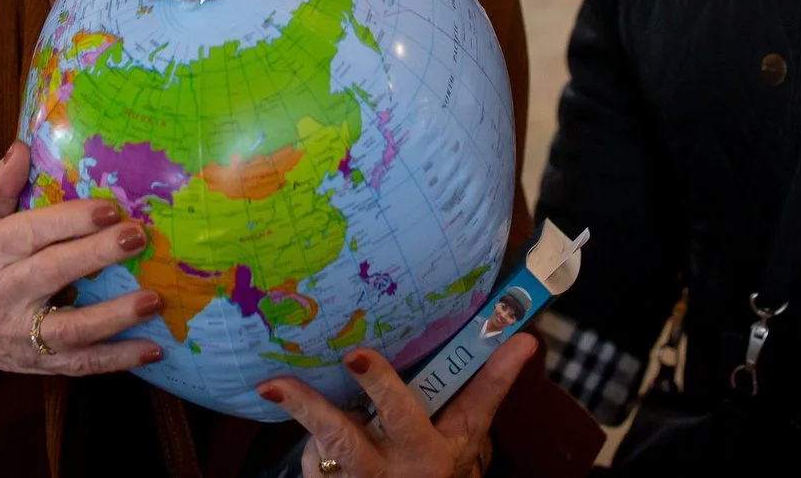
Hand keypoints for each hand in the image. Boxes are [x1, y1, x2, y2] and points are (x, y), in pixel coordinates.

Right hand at [0, 143, 164, 389]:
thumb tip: (24, 145)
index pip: (32, 232)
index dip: (71, 220)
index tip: (110, 209)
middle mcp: (4, 292)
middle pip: (53, 273)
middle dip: (97, 255)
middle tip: (138, 237)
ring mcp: (21, 333)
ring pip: (70, 329)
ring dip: (115, 317)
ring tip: (155, 299)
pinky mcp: (37, 362)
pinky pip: (80, 364)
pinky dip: (117, 360)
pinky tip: (153, 350)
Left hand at [258, 335, 534, 477]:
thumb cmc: (431, 463)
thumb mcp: (459, 436)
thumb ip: (485, 387)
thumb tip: (524, 339)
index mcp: (442, 448)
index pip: (474, 407)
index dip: (490, 377)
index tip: (517, 337)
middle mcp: (406, 464)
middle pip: (398, 418)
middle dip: (381, 384)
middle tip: (360, 352)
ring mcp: (364, 477)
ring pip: (336, 438)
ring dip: (306, 408)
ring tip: (275, 384)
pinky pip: (312, 452)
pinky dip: (301, 421)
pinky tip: (283, 397)